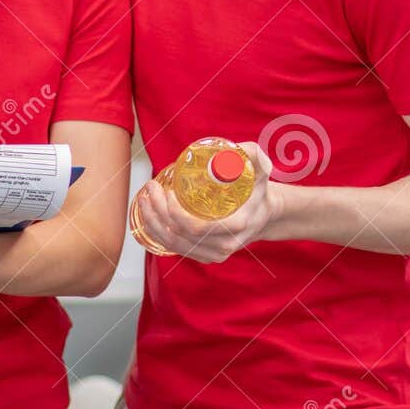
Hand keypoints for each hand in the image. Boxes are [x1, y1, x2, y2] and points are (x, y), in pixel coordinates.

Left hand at [130, 142, 275, 263]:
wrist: (265, 215)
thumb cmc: (258, 190)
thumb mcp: (260, 169)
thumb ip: (252, 154)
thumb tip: (230, 151)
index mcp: (235, 227)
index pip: (196, 227)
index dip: (174, 212)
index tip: (166, 191)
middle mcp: (223, 246)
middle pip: (179, 235)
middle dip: (157, 212)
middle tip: (150, 189)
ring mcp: (214, 254)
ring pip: (173, 244)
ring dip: (153, 223)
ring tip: (144, 199)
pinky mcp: (205, 257)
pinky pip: (175, 249)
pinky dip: (158, 234)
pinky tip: (148, 216)